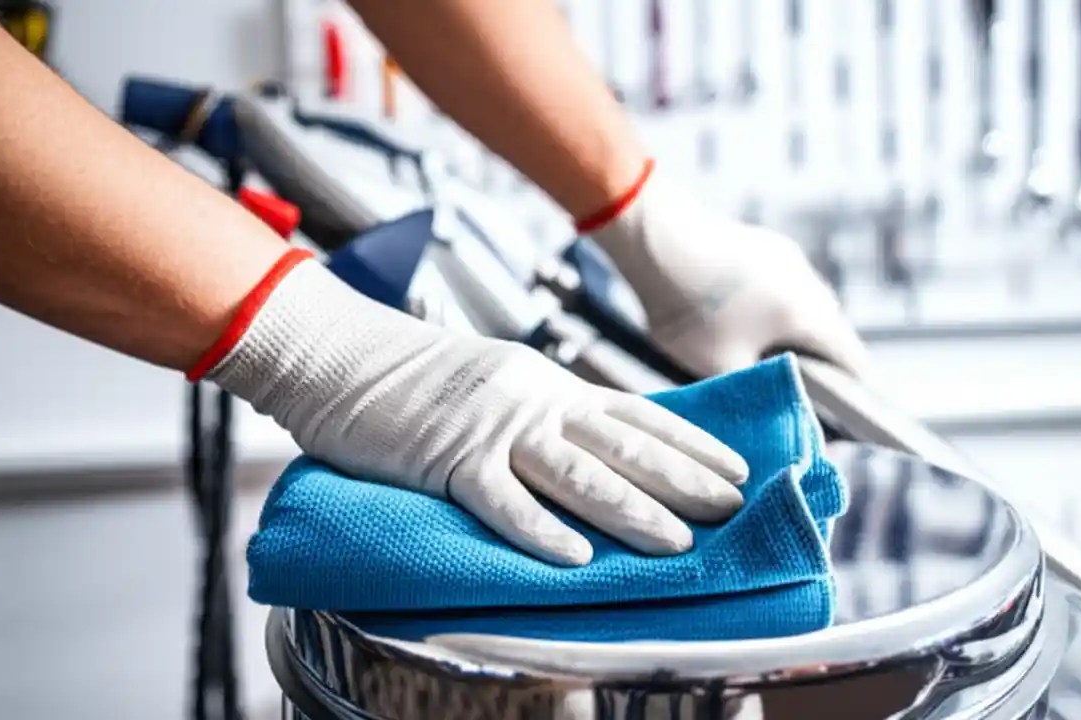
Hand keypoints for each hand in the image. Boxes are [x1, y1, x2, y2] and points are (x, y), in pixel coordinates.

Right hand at [201, 254, 747, 565]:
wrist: (343, 356)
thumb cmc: (420, 380)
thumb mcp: (501, 384)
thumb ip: (548, 414)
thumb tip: (602, 447)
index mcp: (549, 386)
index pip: (636, 415)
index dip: (690, 443)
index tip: (736, 468)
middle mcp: (534, 402)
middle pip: (621, 444)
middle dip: (681, 479)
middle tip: (733, 508)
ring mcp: (492, 430)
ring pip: (574, 473)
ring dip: (630, 509)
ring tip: (677, 541)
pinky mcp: (445, 458)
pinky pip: (499, 499)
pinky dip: (538, 530)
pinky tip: (576, 558)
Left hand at [589, 171, 869, 377]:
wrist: (654, 236)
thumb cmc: (689, 309)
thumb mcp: (722, 368)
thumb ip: (758, 390)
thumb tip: (776, 405)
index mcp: (809, 314)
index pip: (853, 363)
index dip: (856, 398)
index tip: (851, 425)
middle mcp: (808, 282)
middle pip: (830, 334)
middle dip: (821, 367)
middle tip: (804, 398)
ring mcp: (786, 257)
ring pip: (804, 307)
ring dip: (795, 336)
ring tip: (771, 366)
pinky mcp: (761, 245)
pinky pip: (781, 287)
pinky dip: (775, 312)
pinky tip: (745, 326)